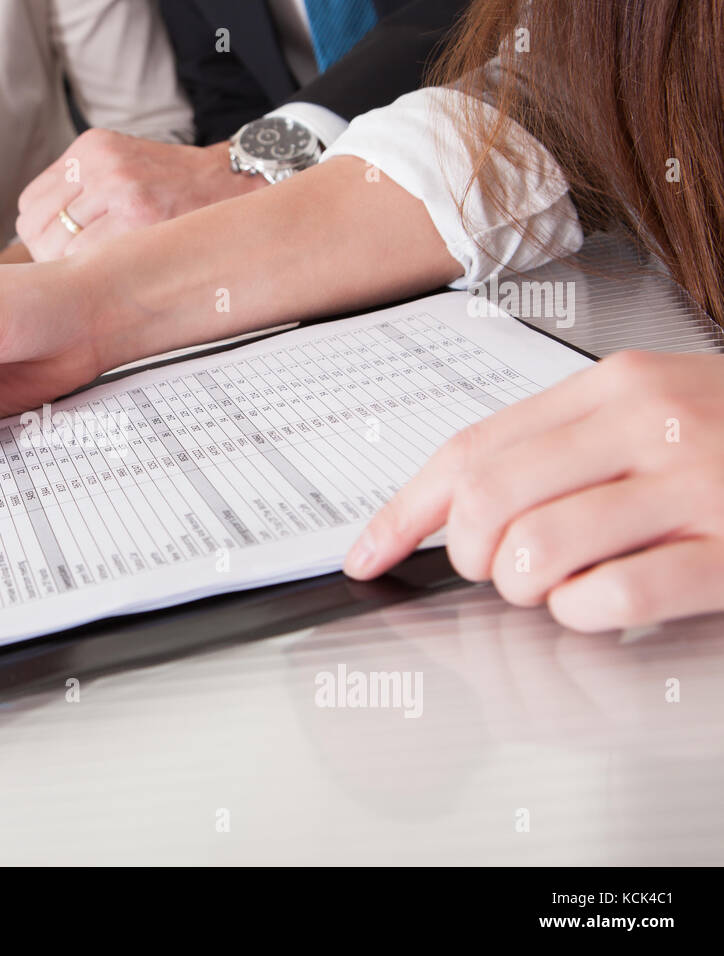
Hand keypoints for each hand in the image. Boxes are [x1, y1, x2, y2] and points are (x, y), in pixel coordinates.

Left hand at [16, 128, 261, 261]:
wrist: (232, 183)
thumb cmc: (173, 188)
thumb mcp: (120, 167)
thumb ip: (80, 192)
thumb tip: (35, 238)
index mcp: (89, 149)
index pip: (30, 206)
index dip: (41, 236)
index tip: (63, 249)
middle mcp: (98, 162)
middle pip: (36, 228)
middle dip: (49, 256)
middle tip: (78, 269)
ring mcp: (117, 186)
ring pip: (55, 246)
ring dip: (68, 269)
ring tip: (97, 272)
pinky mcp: (136, 213)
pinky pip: (82, 257)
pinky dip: (90, 272)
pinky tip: (112, 273)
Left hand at [345, 351, 723, 631]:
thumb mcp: (639, 409)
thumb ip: (550, 445)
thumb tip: (445, 504)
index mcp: (609, 385)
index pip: (469, 451)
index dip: (403, 511)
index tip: (367, 553)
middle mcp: (647, 425)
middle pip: (488, 504)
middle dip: (465, 555)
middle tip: (489, 568)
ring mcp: (695, 486)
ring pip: (537, 555)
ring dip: (523, 588)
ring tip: (555, 583)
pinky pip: (614, 598)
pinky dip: (584, 615)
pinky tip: (601, 602)